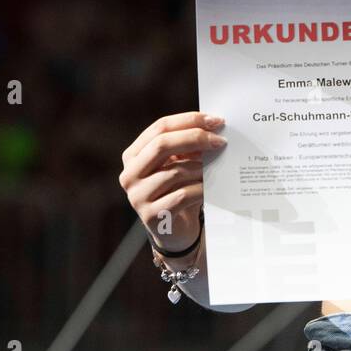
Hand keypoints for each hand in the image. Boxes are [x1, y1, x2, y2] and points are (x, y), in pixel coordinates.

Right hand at [119, 111, 226, 251]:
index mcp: (133, 155)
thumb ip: (188, 146)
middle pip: (162, 145)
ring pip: (174, 172)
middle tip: (220, 141)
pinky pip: (182, 195)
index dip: (189, 121)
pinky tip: (211, 188)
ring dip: (201, 168)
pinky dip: (201, 189)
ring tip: (218, 168)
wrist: (175, 230)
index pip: (160, 128)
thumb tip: (213, 127)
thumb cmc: (179, 190)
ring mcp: (137, 196)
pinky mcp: (151, 216)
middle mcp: (129, 174)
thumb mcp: (180, 164)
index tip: (215, 120)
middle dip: (195, 138)